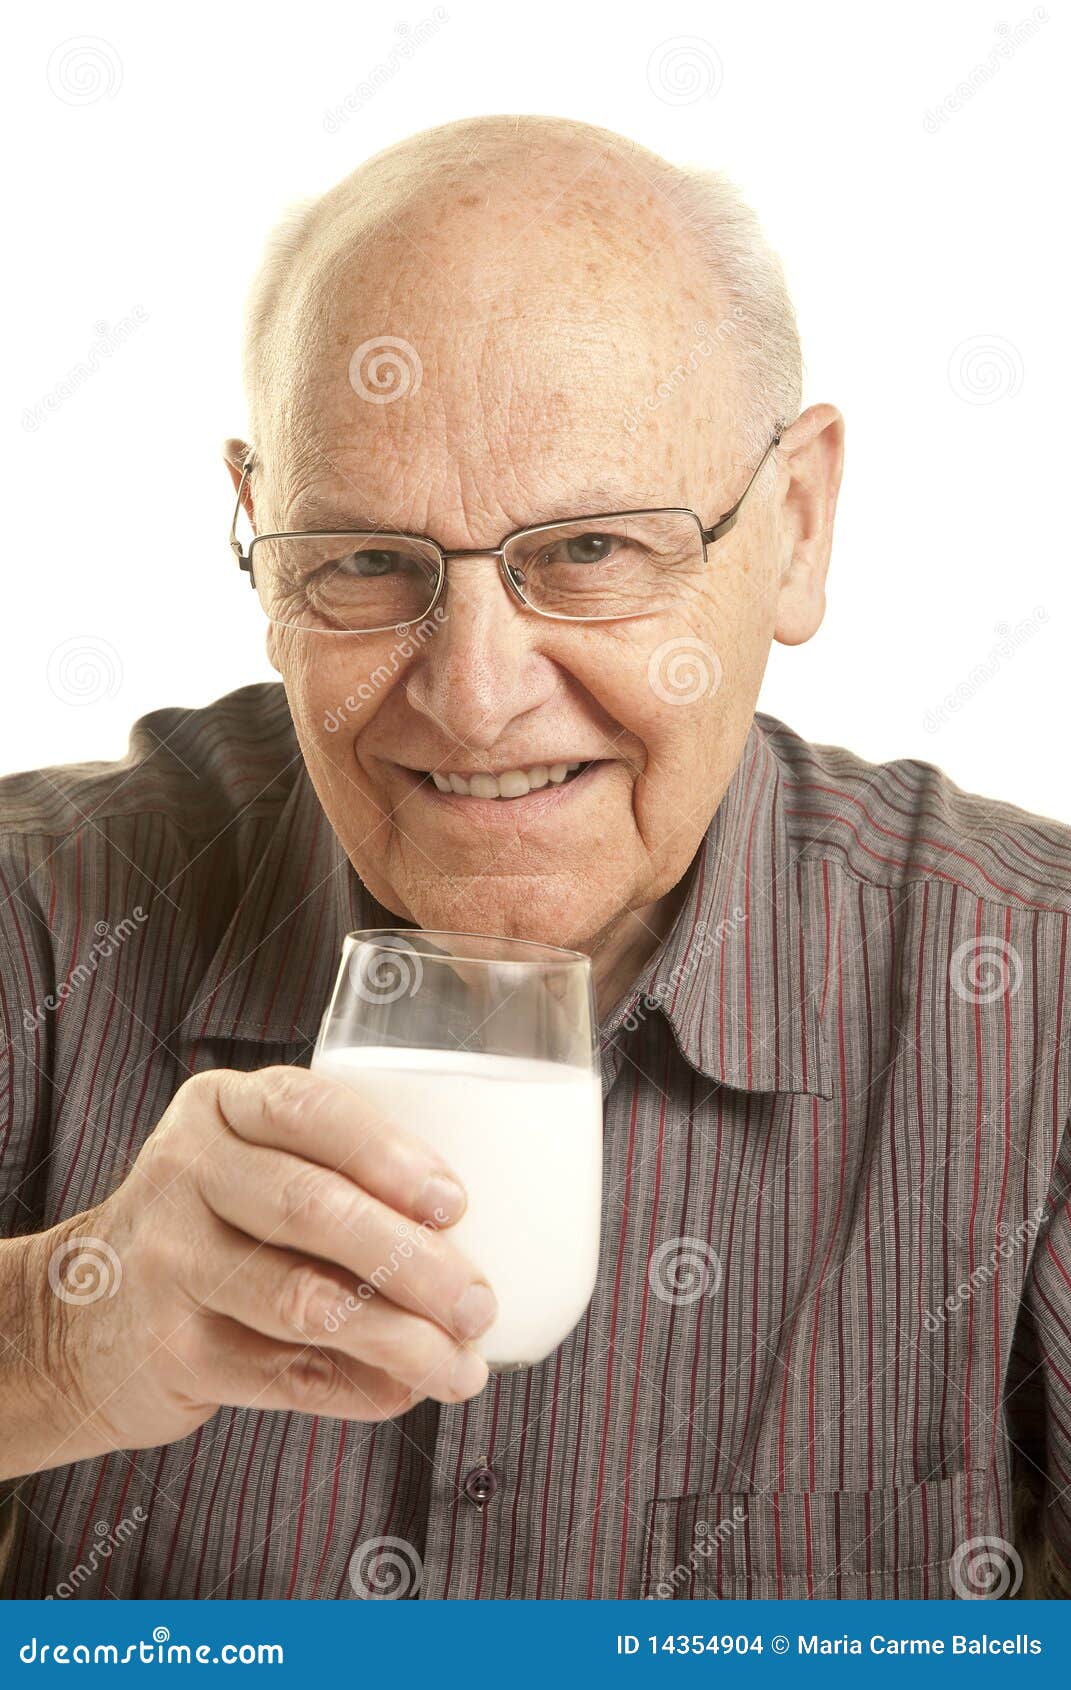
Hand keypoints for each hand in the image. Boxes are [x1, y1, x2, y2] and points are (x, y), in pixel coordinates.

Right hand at [21, 1066, 495, 1467]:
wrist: (78, 1318)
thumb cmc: (210, 1227)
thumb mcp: (247, 1165)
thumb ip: (334, 1177)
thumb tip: (468, 1243)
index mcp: (219, 1108)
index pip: (310, 1109)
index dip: (390, 1156)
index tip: (456, 1204)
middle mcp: (185, 1173)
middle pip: (315, 1208)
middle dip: (413, 1260)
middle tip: (478, 1303)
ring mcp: (169, 1263)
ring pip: (305, 1300)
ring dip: (401, 1340)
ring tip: (461, 1366)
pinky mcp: (172, 1349)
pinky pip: (285, 1374)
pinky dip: (359, 1388)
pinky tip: (405, 1392)